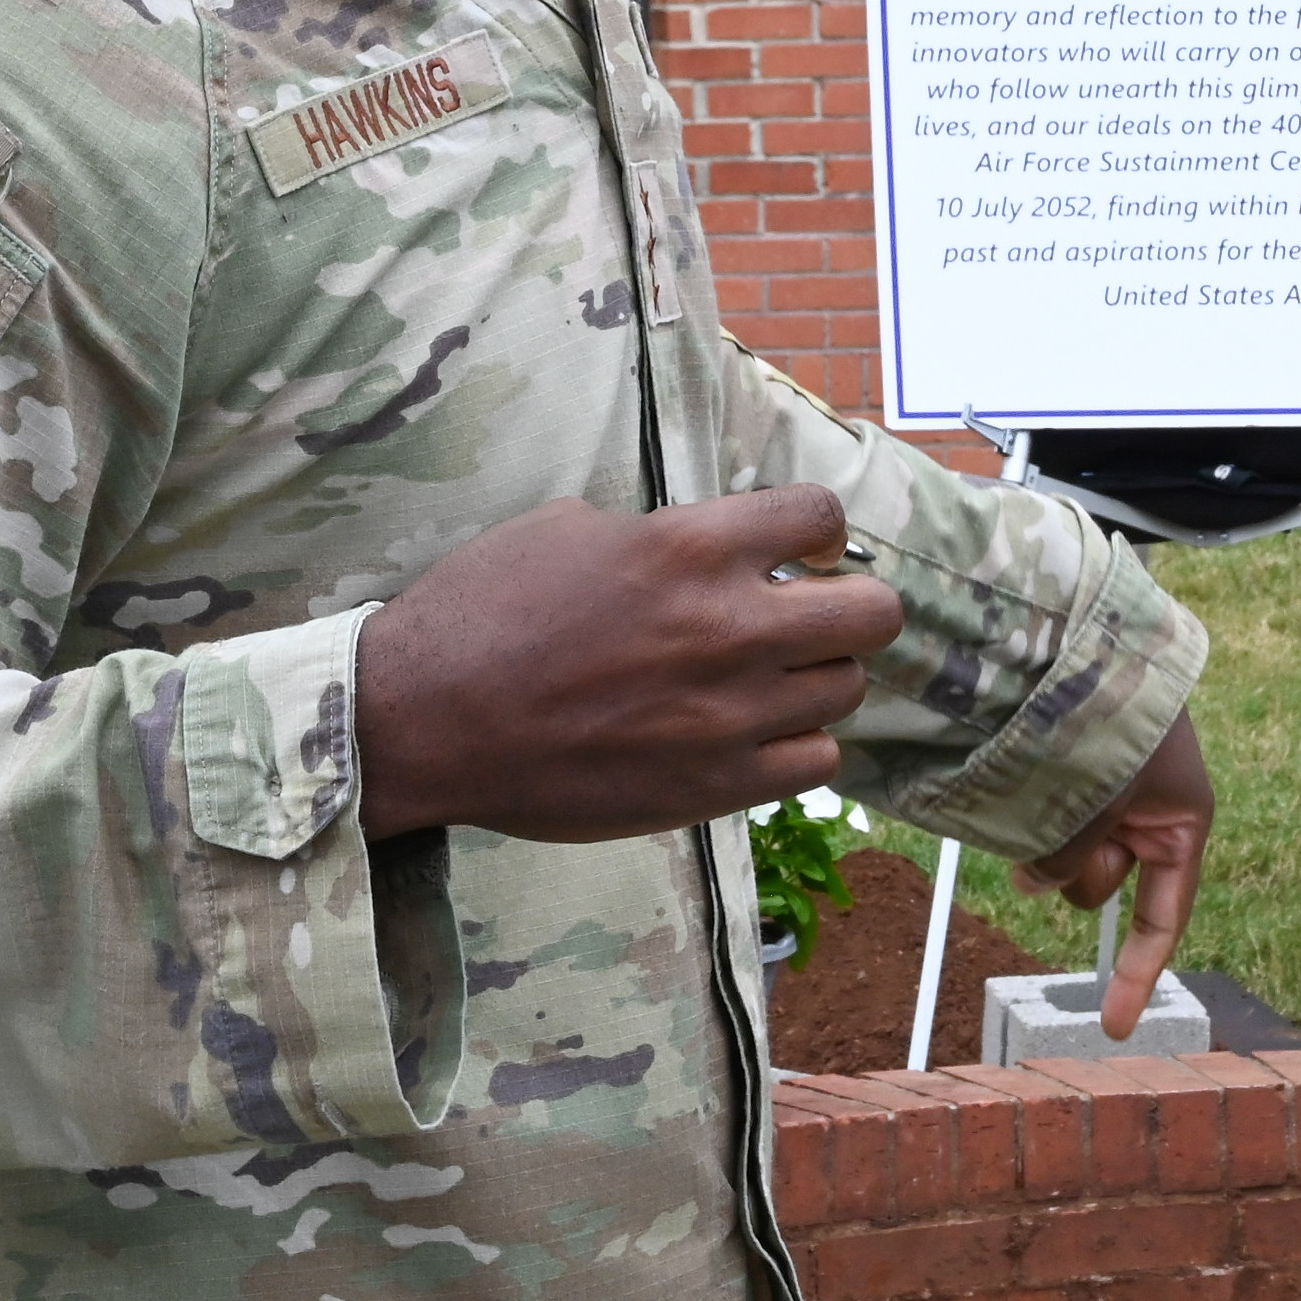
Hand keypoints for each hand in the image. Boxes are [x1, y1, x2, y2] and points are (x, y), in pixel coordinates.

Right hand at [355, 489, 904, 844]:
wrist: (428, 720)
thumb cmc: (483, 613)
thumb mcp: (569, 528)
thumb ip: (663, 536)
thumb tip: (715, 548)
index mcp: (690, 547)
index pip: (820, 513)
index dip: (818, 529)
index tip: (803, 549)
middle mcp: (728, 628)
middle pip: (872, 612)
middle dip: (848, 605)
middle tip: (807, 616)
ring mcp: (729, 714)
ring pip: (847, 689)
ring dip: (816, 677)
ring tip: (769, 679)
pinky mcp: (716, 786)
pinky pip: (816, 761)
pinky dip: (796, 744)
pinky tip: (753, 734)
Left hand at [1014, 707, 1214, 1040]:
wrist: (1085, 635)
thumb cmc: (1110, 717)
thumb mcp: (1099, 804)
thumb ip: (1068, 858)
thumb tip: (1032, 878)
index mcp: (1180, 821)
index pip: (1164, 916)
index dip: (1137, 973)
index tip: (1112, 1027)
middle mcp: (1144, 810)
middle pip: (1097, 883)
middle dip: (1069, 871)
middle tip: (1046, 838)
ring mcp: (1103, 790)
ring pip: (1061, 851)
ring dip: (1041, 837)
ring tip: (1033, 784)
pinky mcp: (1065, 768)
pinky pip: (1042, 817)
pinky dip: (1025, 812)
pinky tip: (1012, 779)